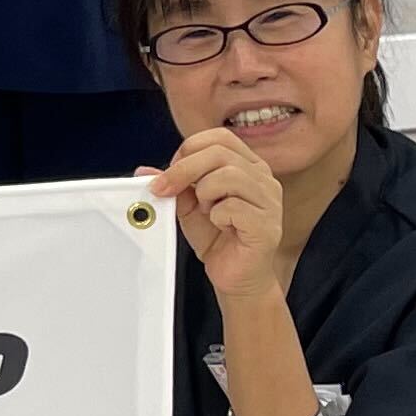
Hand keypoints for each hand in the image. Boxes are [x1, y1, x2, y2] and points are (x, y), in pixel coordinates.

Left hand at [145, 126, 286, 301]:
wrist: (236, 276)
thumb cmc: (218, 238)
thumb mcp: (189, 206)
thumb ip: (174, 185)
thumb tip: (145, 171)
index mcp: (248, 166)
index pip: (219, 138)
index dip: (189, 150)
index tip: (169, 173)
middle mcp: (264, 178)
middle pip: (220, 153)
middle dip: (184, 170)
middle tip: (164, 189)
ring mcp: (270, 201)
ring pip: (228, 176)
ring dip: (205, 194)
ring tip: (206, 211)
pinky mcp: (267, 224)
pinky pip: (234, 207)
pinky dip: (217, 216)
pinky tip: (221, 226)